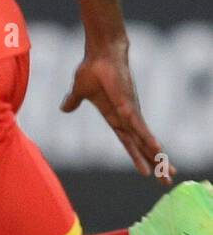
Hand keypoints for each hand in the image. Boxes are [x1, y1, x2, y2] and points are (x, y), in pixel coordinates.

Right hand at [60, 43, 169, 182]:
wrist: (100, 53)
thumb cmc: (92, 69)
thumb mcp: (79, 91)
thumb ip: (74, 102)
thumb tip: (64, 108)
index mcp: (115, 117)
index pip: (128, 143)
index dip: (137, 157)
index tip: (147, 172)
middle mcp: (127, 118)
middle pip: (142, 146)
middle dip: (155, 164)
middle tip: (168, 181)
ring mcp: (130, 112)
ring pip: (144, 141)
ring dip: (156, 158)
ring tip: (169, 174)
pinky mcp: (128, 105)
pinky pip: (139, 126)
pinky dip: (147, 139)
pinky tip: (157, 150)